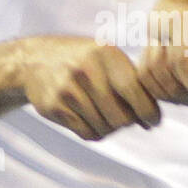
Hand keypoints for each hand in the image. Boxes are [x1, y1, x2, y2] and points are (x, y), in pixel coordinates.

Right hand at [19, 35, 160, 140]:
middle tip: (126, 118)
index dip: (148, 112)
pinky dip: (95, 132)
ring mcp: (67, 90)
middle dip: (128, 122)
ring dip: (110, 128)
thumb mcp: (106, 57)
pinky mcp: (54, 107)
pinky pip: (87, 133)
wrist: (34, 60)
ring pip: (104, 128)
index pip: (133, 90)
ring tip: (106, 116)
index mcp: (104, 54)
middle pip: (120, 117)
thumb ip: (131, 82)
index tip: (153, 122)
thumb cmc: (82, 60)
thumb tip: (152, 120)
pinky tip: (92, 119)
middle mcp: (85, 70)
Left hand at [135, 1, 187, 107]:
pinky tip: (155, 52)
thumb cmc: (186, 19)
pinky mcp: (173, 99)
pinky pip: (152, 90)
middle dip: (179, 57)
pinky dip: (146, 65)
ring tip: (165, 42)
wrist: (169, 20)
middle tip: (177, 34)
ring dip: (159, 58)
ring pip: (171, 90)